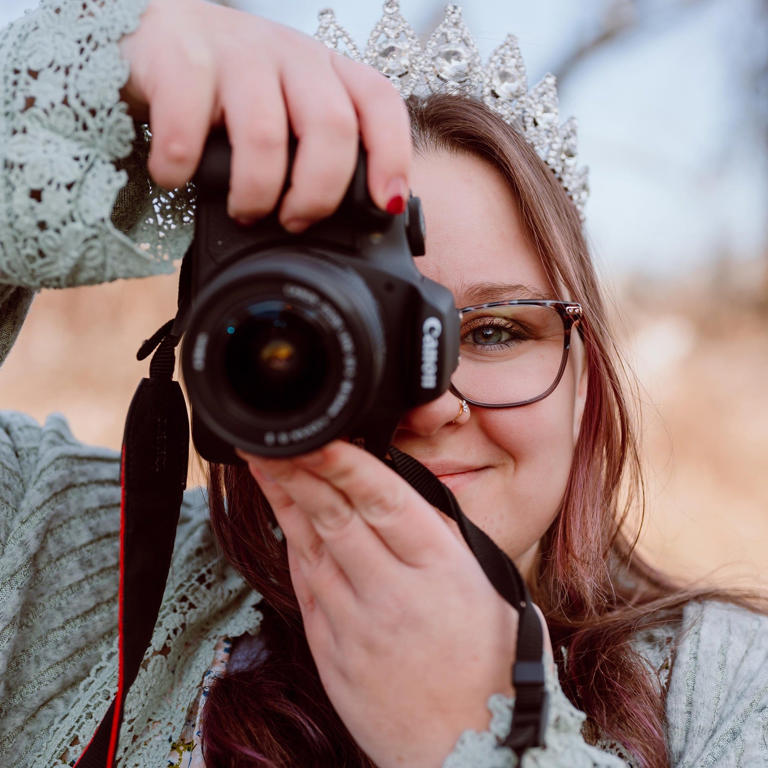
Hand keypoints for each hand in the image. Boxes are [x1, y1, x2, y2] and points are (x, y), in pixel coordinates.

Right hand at [120, 0, 410, 228]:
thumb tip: (344, 224)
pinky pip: (187, 126)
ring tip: (242, 211)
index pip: (380, 102)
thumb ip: (314, 154)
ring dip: (255, 193)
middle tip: (293, 221)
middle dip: (317, 193)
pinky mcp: (179, 56)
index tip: (384, 204)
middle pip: (331, 127)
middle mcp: (291, 55)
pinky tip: (175, 176)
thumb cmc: (231, 92)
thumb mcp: (288, 115)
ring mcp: (237, 52)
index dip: (391, 156)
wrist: (157, 35)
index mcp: (326, 71)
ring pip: (265, 136)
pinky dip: (181, 167)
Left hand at [238, 441, 536, 767]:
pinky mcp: (332, 654)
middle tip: (274, 440)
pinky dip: (293, 549)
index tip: (321, 437)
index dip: (347, 465)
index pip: (384, 502)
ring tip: (266, 466)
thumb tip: (402, 494)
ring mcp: (356, 627)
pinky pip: (306, 590)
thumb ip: (443, 540)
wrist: (469, 751)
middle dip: (301, 473)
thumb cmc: (491, 667)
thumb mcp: (489, 589)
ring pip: (312, 549)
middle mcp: (393, 595)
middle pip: (337, 520)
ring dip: (286, 503)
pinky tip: (283, 521)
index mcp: (441, 571)